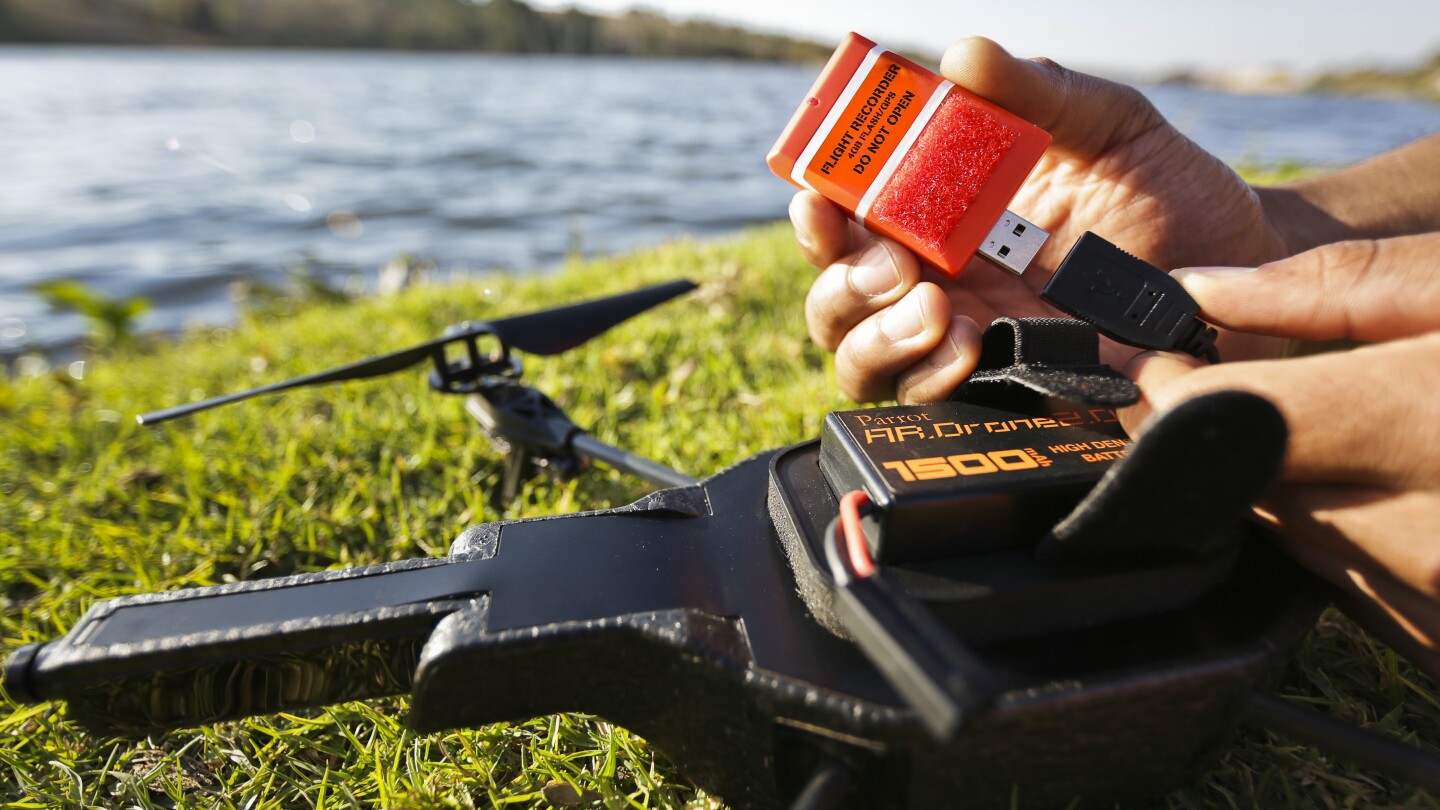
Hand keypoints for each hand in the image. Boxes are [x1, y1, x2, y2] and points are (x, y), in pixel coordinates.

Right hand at [795, 37, 1293, 403]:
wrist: (1243, 258)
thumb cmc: (1163, 182)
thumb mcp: (1101, 120)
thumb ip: (1034, 91)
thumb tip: (964, 57)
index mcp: (938, 219)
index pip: (845, 225)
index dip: (816, 215)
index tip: (820, 197)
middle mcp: (939, 284)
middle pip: (836, 306)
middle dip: (842, 287)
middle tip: (892, 265)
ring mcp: (970, 344)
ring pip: (866, 366)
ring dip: (878, 339)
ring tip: (933, 307)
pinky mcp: (1012, 391)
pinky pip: (937, 407)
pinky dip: (933, 379)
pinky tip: (966, 347)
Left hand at [1120, 233, 1439, 671]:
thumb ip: (1337, 291)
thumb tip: (1207, 293)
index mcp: (1428, 427)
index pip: (1225, 425)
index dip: (1171, 391)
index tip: (1161, 360)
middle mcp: (1431, 541)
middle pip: (1248, 491)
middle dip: (1222, 440)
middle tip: (1242, 384)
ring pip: (1296, 546)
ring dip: (1288, 489)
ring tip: (1355, 430)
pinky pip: (1356, 593)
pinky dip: (1352, 539)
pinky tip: (1407, 487)